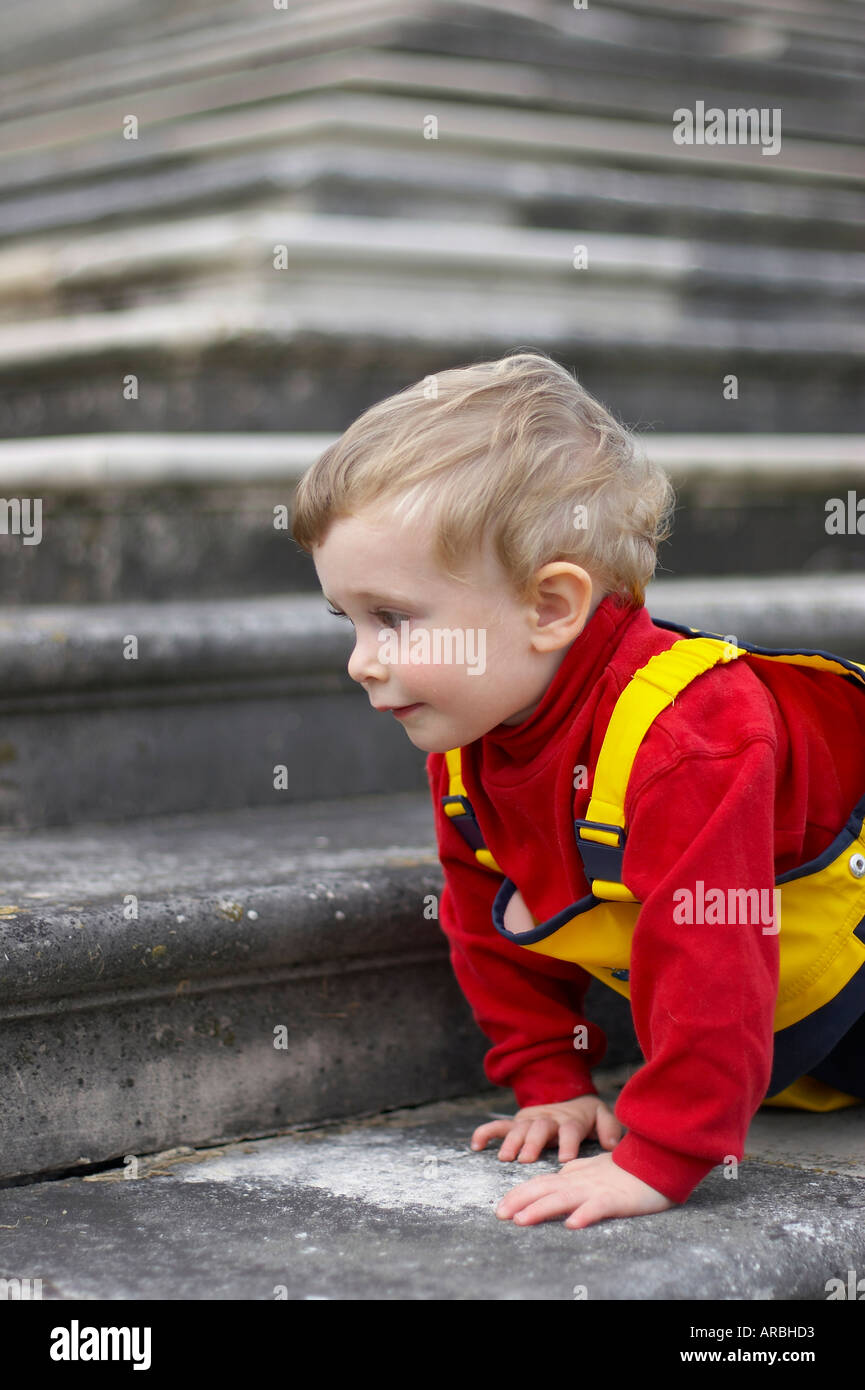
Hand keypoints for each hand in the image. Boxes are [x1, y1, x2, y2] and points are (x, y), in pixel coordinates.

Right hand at [470, 1094, 622, 1164]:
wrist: (566, 1094)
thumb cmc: (585, 1115)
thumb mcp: (601, 1116)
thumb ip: (609, 1128)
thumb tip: (612, 1144)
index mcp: (571, 1120)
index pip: (570, 1130)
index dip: (568, 1143)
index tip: (565, 1158)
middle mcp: (549, 1118)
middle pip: (540, 1128)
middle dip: (533, 1142)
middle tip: (526, 1159)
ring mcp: (530, 1120)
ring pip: (519, 1128)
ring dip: (511, 1141)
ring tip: (504, 1157)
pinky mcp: (516, 1122)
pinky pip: (498, 1126)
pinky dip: (486, 1133)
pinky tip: (476, 1146)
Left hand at [495, 1149, 675, 1229]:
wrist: (657, 1161)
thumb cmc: (626, 1168)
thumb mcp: (594, 1168)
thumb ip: (574, 1173)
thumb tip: (556, 1178)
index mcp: (574, 1174)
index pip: (540, 1183)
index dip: (519, 1193)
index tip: (501, 1206)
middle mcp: (580, 1180)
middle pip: (544, 1189)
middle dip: (519, 1201)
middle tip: (499, 1214)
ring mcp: (597, 1189)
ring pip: (564, 1198)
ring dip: (541, 1209)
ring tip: (521, 1221)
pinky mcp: (617, 1199)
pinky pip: (599, 1207)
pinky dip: (585, 1214)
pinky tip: (572, 1224)